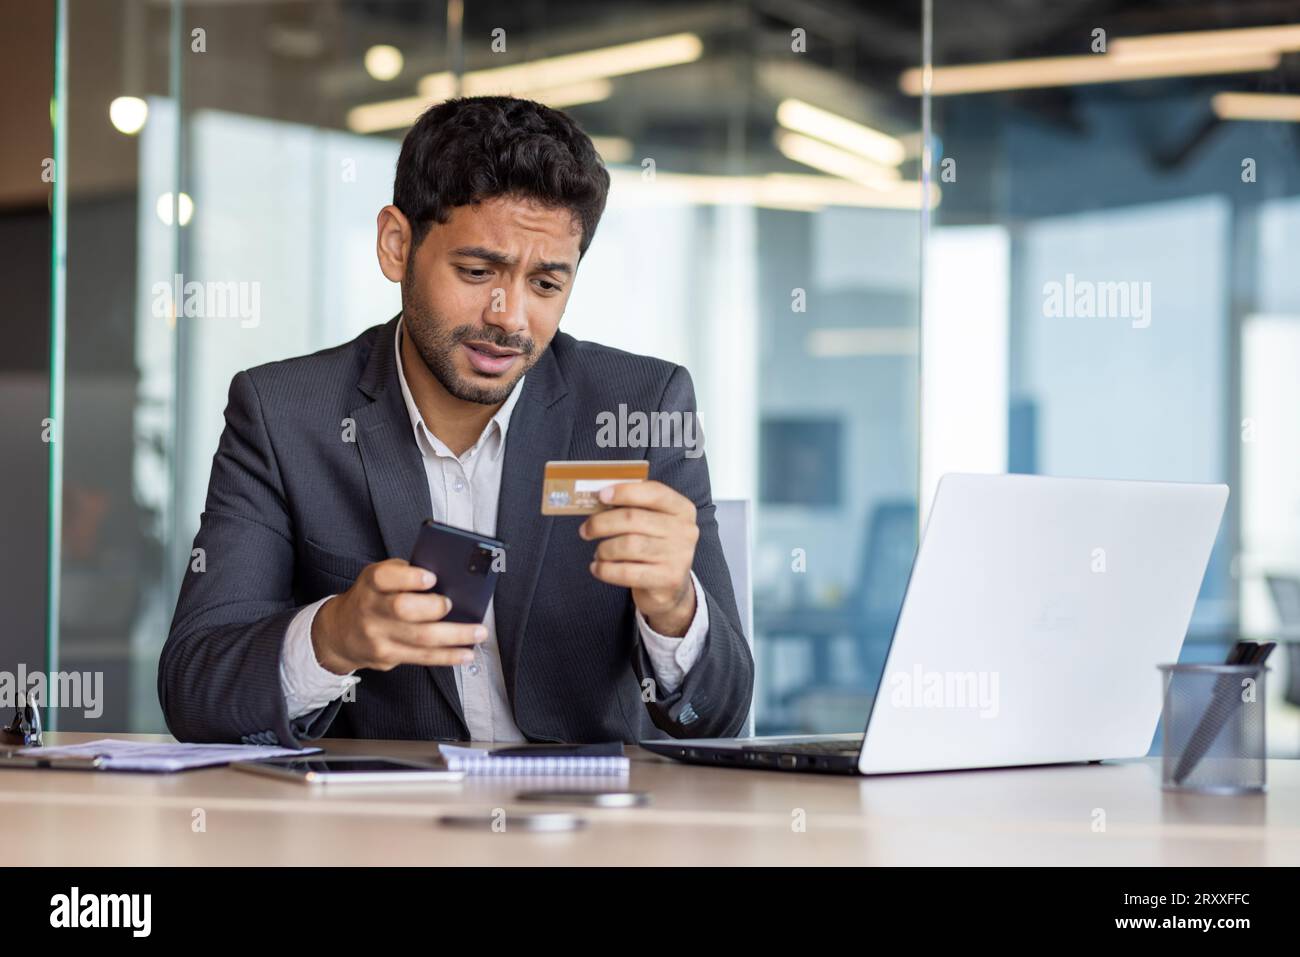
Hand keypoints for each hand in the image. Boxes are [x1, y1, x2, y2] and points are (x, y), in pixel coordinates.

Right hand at [311, 558, 487, 673]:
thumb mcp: (379, 576)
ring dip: (455, 636)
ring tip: (478, 632)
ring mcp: (378, 636)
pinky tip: (466, 653)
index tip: (431, 577)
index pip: (384, 578)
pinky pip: (423, 658)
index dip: (409, 577)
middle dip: (433, 607)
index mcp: (371, 583)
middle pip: (402, 609)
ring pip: (420, 638)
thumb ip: (405, 573)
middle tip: (451, 604)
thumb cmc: (372, 597)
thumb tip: (448, 577)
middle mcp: (371, 609)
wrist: (339, 631)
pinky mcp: (388, 656)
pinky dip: (448, 656)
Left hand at [579, 480, 698, 636]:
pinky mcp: (668, 579)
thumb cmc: (654, 548)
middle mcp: (685, 530)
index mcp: (682, 509)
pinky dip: (605, 569)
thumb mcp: (653, 524)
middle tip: (585, 530)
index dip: (625, 492)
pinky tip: (598, 568)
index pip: (654, 492)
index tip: (601, 495)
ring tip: (598, 552)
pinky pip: (627, 572)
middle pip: (633, 518)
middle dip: (602, 523)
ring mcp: (678, 555)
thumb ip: (634, 508)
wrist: (671, 588)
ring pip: (628, 545)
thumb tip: (600, 498)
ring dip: (604, 548)